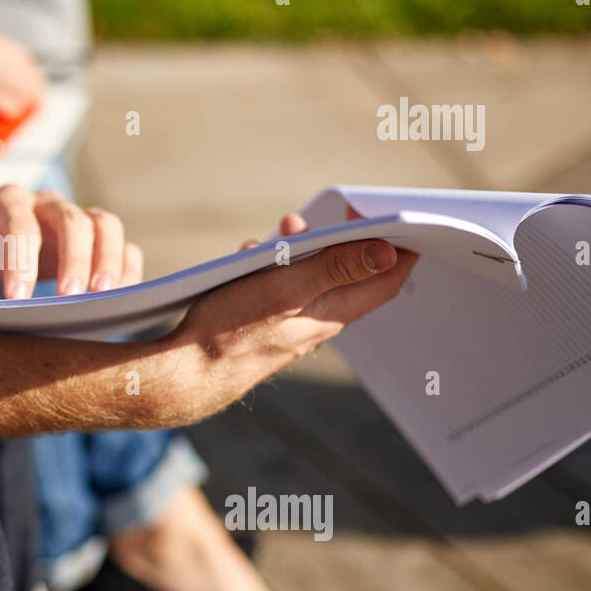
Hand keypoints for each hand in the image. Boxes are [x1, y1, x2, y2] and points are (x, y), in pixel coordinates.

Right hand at [0, 29, 45, 117]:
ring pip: (22, 94)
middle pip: (29, 78)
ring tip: (14, 114)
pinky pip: (6, 106)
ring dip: (21, 105)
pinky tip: (1, 119)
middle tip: (28, 107)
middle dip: (31, 94)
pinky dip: (8, 114)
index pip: (25, 61)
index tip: (29, 89)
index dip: (30, 78)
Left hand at [0, 185, 143, 299]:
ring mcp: (78, 217)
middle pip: (71, 220)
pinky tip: (122, 301)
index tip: (17, 299)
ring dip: (110, 260)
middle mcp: (47, 204)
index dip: (20, 260)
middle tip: (70, 298)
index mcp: (8, 202)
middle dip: (74, 259)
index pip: (18, 224)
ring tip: (105, 297)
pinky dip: (129, 270)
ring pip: (106, 225)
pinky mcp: (98, 239)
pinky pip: (125, 246)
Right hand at [159, 231, 417, 421]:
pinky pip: (287, 289)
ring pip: (317, 280)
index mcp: (333, 313)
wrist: (189, 374)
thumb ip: (335, 268)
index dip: (400, 249)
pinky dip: (278, 267)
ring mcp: (295, 324)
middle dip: (347, 239)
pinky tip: (252, 258)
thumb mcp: (285, 289)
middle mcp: (321, 321)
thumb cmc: (232, 332)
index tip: (396, 220)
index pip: (386, 280)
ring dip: (308, 250)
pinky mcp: (270, 326)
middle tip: (337, 216)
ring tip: (287, 230)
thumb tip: (387, 252)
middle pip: (353, 276)